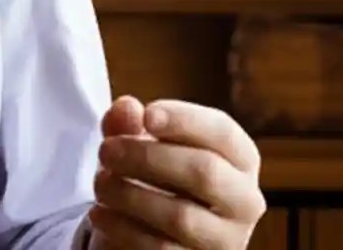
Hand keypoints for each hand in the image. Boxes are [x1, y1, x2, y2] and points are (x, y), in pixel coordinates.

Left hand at [88, 96, 266, 249]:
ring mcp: (226, 238)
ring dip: (129, 195)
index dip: (185, 120)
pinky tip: (99, 212)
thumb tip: (126, 107)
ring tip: (100, 183)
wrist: (154, 229)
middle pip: (204, 172)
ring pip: (181, 216)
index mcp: (239, 159)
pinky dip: (122, 228)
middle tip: (105, 150)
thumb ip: (130, 123)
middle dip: (147, 157)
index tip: (147, 114)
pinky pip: (160, 249)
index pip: (223, 133)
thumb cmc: (155, 176)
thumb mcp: (141, 143)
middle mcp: (243, 200)